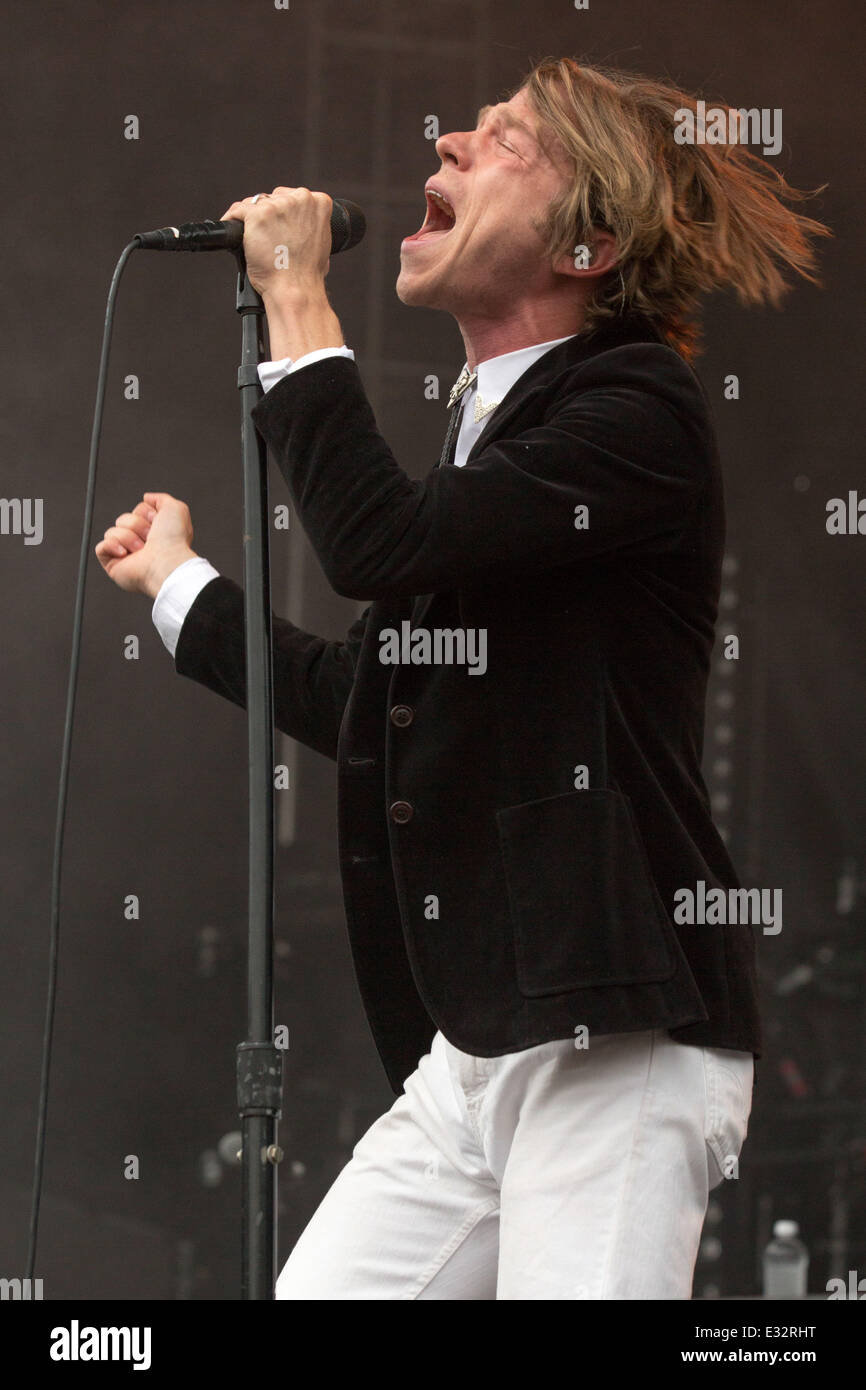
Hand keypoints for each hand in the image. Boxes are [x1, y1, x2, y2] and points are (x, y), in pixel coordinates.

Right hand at [95, 492, 196, 598]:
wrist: (166, 562)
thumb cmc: (174, 540)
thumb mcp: (175, 509)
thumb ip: (161, 499)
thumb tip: (146, 497)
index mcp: (153, 532)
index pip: (137, 511)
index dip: (145, 513)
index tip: (157, 522)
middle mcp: (139, 543)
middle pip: (123, 519)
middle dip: (136, 524)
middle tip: (150, 537)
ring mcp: (125, 554)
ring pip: (112, 531)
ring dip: (128, 537)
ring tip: (142, 549)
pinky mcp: (113, 565)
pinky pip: (100, 547)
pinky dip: (112, 546)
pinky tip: (125, 553)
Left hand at [219, 187, 333, 298]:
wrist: (295, 289)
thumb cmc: (307, 274)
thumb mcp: (320, 242)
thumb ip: (310, 225)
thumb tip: (296, 225)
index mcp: (319, 202)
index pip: (292, 196)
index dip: (282, 212)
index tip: (276, 224)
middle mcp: (299, 199)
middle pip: (272, 198)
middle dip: (267, 214)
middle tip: (265, 236)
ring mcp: (278, 206)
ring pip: (254, 204)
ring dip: (250, 220)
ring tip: (251, 239)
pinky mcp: (257, 215)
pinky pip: (237, 210)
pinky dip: (231, 220)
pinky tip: (231, 230)